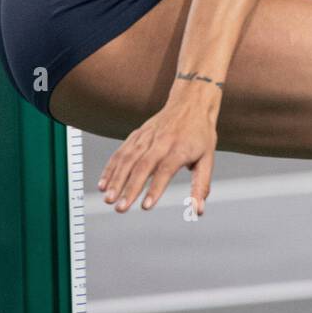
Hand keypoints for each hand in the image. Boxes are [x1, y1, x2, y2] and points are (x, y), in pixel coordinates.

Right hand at [98, 95, 217, 214]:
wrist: (191, 102)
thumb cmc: (201, 134)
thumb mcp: (208, 159)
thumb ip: (201, 186)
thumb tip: (197, 210)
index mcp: (180, 149)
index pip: (165, 170)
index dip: (155, 188)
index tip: (145, 206)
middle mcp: (161, 142)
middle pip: (142, 167)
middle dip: (130, 188)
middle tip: (120, 208)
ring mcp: (146, 137)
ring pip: (128, 159)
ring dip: (116, 180)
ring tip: (108, 199)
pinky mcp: (137, 134)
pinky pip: (121, 152)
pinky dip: (111, 168)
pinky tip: (103, 184)